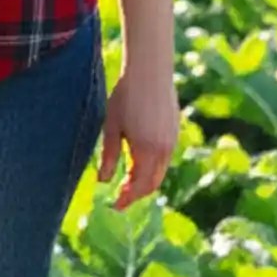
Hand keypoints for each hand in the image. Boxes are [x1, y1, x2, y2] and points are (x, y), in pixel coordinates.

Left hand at [97, 62, 179, 209]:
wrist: (150, 70)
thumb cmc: (126, 96)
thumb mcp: (111, 127)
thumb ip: (108, 156)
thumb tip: (102, 181)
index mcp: (147, 151)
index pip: (140, 186)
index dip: (128, 198)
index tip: (116, 206)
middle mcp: (164, 150)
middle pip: (153, 183)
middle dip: (137, 193)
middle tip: (121, 196)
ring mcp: (173, 140)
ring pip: (161, 171)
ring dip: (145, 179)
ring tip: (127, 180)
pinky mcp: (175, 131)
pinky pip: (165, 158)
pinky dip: (153, 166)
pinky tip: (139, 161)